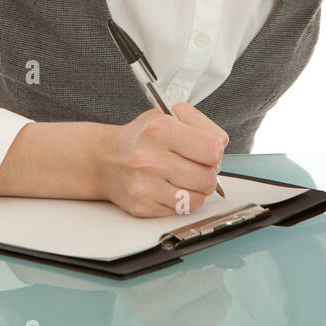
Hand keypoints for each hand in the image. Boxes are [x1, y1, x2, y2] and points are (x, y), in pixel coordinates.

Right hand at [99, 103, 227, 216]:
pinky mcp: (142, 206)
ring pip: (197, 198)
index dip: (215, 152)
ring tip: (184, 177)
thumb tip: (220, 148)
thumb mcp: (168, 115)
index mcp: (159, 128)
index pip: (212, 149)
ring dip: (197, 189)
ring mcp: (144, 185)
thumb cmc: (141, 137)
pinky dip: (182, 200)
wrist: (105, 159)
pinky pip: (181, 210)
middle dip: (208, 173)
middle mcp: (149, 158)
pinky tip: (170, 187)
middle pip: (208, 178)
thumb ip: (200, 126)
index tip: (207, 151)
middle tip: (197, 166)